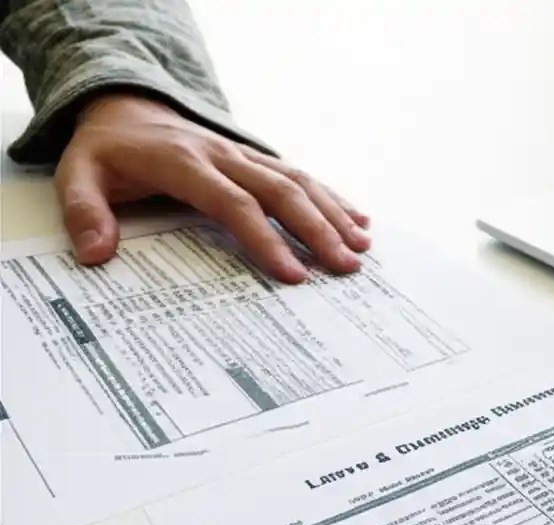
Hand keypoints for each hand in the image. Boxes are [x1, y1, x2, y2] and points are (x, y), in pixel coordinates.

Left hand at [54, 94, 370, 282]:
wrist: (123, 106)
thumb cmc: (106, 151)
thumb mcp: (77, 175)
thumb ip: (85, 212)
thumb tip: (97, 253)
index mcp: (186, 163)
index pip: (235, 203)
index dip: (266, 239)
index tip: (293, 274)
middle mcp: (224, 155)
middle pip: (281, 191)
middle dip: (318, 230)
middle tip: (345, 267)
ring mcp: (244, 155)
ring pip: (299, 180)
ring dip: (333, 213)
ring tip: (361, 247)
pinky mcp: (255, 158)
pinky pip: (300, 174)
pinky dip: (332, 196)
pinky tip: (359, 217)